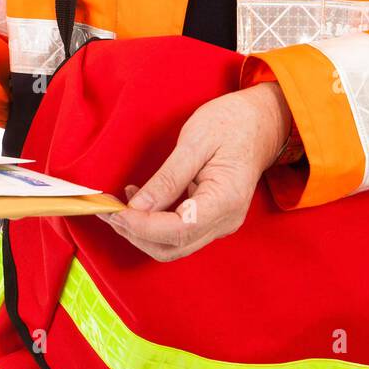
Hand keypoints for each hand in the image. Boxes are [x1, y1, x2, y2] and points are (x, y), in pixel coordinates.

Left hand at [96, 82, 291, 260]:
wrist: (262, 121)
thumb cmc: (232, 123)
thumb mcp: (196, 141)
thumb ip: (167, 178)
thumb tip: (137, 207)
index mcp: (226, 200)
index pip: (177, 230)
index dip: (141, 226)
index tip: (114, 211)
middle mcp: (225, 220)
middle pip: (172, 247)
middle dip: (135, 233)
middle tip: (106, 209)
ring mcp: (221, 223)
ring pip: (172, 246)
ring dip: (141, 232)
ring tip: (118, 206)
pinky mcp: (212, 219)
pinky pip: (179, 233)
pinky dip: (153, 226)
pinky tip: (138, 204)